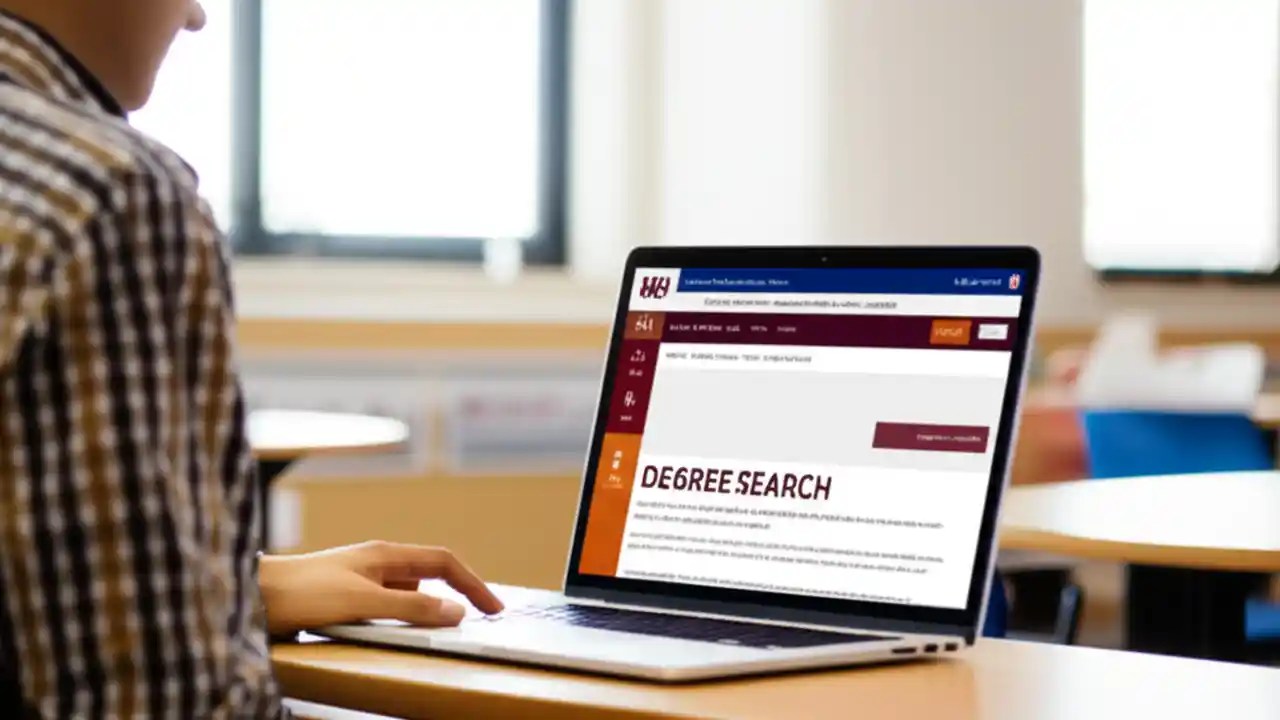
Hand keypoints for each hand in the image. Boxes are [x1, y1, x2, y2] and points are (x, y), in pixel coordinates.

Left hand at [258, 541, 503, 635]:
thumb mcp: (364, 601)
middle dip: (456, 595)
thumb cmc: (303, 591)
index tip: (493, 608)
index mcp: (385, 554)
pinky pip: (386, 609)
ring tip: (437, 632)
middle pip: (430, 576)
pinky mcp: (345, 600)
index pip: (444, 563)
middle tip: (477, 619)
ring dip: (425, 611)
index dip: (473, 584)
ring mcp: (361, 581)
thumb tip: (455, 611)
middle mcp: (376, 564)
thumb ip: (411, 606)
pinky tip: (395, 635)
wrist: (254, 596)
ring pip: (407, 595)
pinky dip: (400, 621)